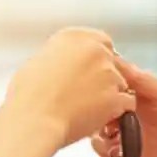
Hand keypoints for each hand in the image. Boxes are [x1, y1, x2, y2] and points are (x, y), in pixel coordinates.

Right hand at [2, 27, 136, 148]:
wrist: (35, 118)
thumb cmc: (29, 96)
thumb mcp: (37, 62)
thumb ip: (59, 57)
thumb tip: (62, 65)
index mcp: (74, 37)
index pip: (100, 41)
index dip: (97, 59)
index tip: (92, 70)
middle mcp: (95, 50)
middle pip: (113, 62)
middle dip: (104, 77)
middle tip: (89, 94)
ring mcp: (108, 72)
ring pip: (121, 83)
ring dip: (111, 95)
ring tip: (90, 109)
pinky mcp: (116, 95)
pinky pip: (126, 103)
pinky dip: (117, 111)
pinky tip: (101, 118)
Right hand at [90, 60, 156, 156]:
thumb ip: (141, 79)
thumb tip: (117, 59)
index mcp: (127, 96)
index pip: (103, 90)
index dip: (99, 93)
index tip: (103, 96)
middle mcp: (120, 116)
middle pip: (93, 116)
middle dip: (97, 120)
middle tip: (112, 123)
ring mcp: (119, 138)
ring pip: (95, 140)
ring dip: (104, 143)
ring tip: (121, 143)